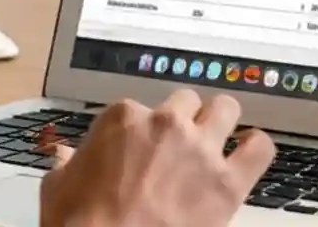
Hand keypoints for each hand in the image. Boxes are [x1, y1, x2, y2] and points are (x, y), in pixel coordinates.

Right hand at [39, 90, 274, 226]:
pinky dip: (255, 149)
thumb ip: (68, 164)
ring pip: (226, 110)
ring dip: (221, 122)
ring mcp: (201, 150)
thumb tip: (65, 158)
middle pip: (187, 103)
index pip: (139, 110)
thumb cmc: (78, 224)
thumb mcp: (57, 187)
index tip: (137, 152)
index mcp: (123, 118)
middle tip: (179, 147)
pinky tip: (247, 156)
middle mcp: (166, 123)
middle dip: (184, 120)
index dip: (140, 132)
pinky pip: (260, 149)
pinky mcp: (228, 183)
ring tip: (216, 143)